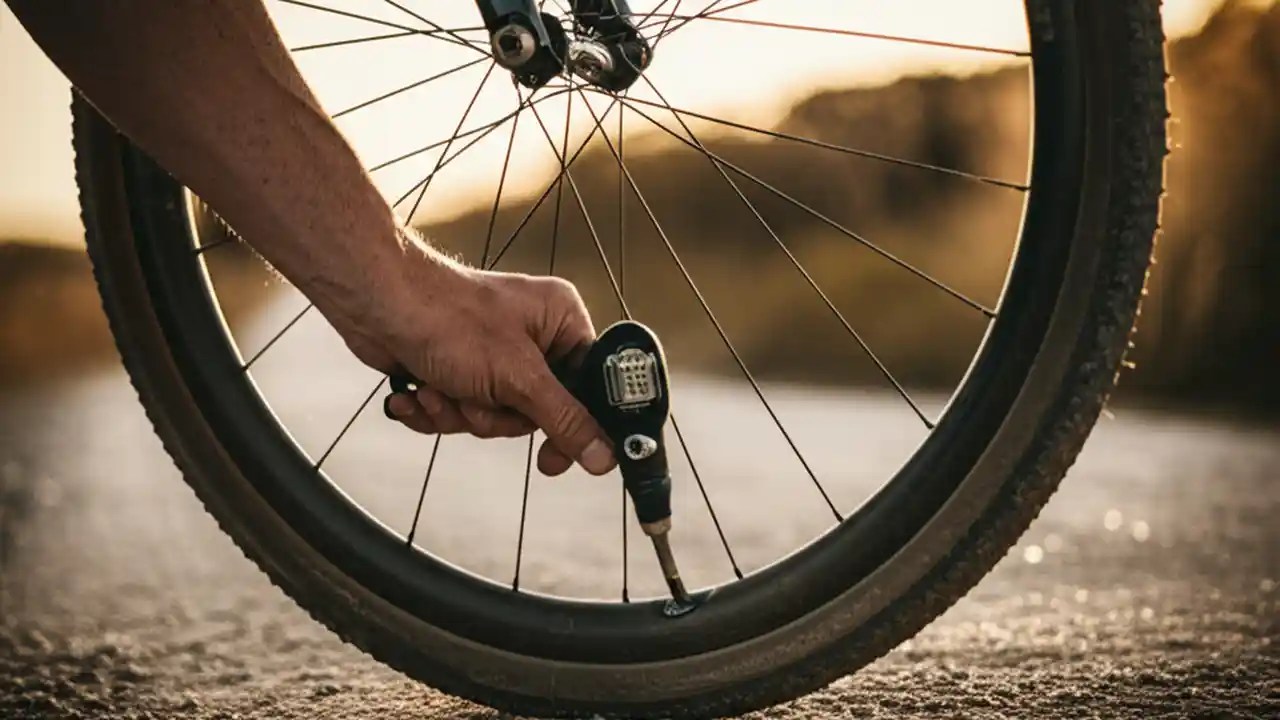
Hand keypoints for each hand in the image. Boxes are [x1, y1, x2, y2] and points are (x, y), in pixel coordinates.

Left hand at [315, 237, 615, 477]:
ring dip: (460, 414)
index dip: (572, 425)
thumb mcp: (518, 378)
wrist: (374, 303)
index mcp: (560, 321)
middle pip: (536, 412)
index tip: (553, 458)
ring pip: (494, 418)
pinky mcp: (458, 370)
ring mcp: (493, 355)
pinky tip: (418, 392)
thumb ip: (564, 420)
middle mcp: (532, 336)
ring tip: (439, 388)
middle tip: (477, 399)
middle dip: (494, 416)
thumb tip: (605, 456)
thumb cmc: (446, 317)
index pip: (589, 387)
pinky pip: (462, 414)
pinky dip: (437, 410)